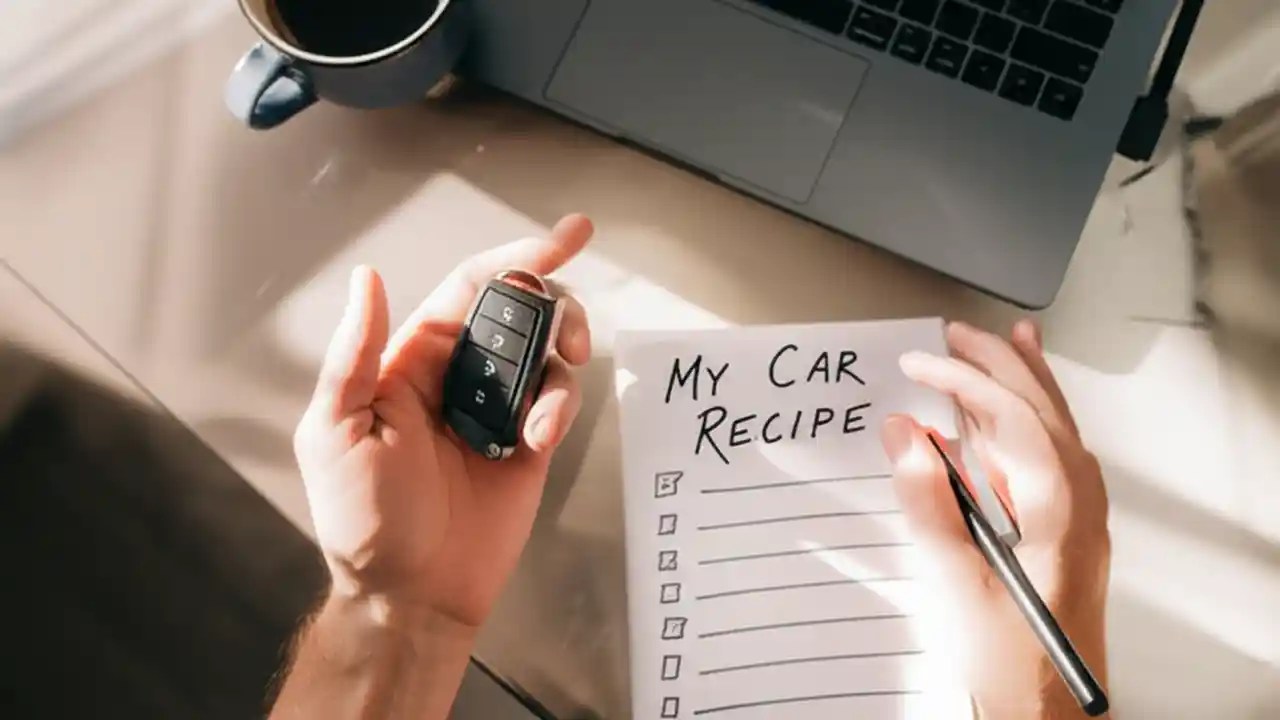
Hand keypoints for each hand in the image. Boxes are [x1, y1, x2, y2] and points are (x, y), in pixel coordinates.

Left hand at [293, 214, 594, 630]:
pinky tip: (537, 439)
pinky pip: (558, 402)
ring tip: (555, 390)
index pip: (472, 287)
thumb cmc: (363, 520)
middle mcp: (461, 375)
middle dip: (557, 303)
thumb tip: (367, 278)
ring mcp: (499, 409)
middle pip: (523, 310)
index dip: (518, 257)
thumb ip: (355, 354)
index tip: (565, 238)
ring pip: (550, 352)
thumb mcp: (336, 431)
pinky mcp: (530, 444)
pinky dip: (559, 409)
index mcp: (413, 360)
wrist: (410, 593)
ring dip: (564, 356)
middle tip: (572, 329)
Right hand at [882, 320, 1109, 718]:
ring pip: (1052, 425)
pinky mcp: (1065, 528)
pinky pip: (1050, 453)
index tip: (917, 363)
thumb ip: (928, 502)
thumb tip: (906, 433)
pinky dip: (1028, 420)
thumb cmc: (1009, 657)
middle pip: (1042, 406)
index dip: (961, 380)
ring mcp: (1077, 513)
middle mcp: (1077, 499)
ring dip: (1023, 381)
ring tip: (1004, 342)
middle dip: (1000, 362)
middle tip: (957, 332)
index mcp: (1055, 504)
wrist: (1049, 711)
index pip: (1009, 414)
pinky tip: (1013, 415)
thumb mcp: (954, 579)